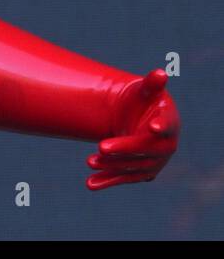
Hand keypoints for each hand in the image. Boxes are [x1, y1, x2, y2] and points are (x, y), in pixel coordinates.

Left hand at [85, 68, 178, 189]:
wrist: (138, 118)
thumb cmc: (143, 100)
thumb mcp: (145, 90)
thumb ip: (152, 83)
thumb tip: (160, 73)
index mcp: (168, 123)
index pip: (166, 125)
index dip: (161, 126)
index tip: (154, 128)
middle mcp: (165, 146)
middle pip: (145, 150)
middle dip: (124, 149)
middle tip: (101, 146)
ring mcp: (154, 161)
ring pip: (132, 167)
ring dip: (111, 166)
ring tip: (89, 161)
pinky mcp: (140, 173)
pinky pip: (123, 178)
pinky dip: (107, 181)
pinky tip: (90, 184)